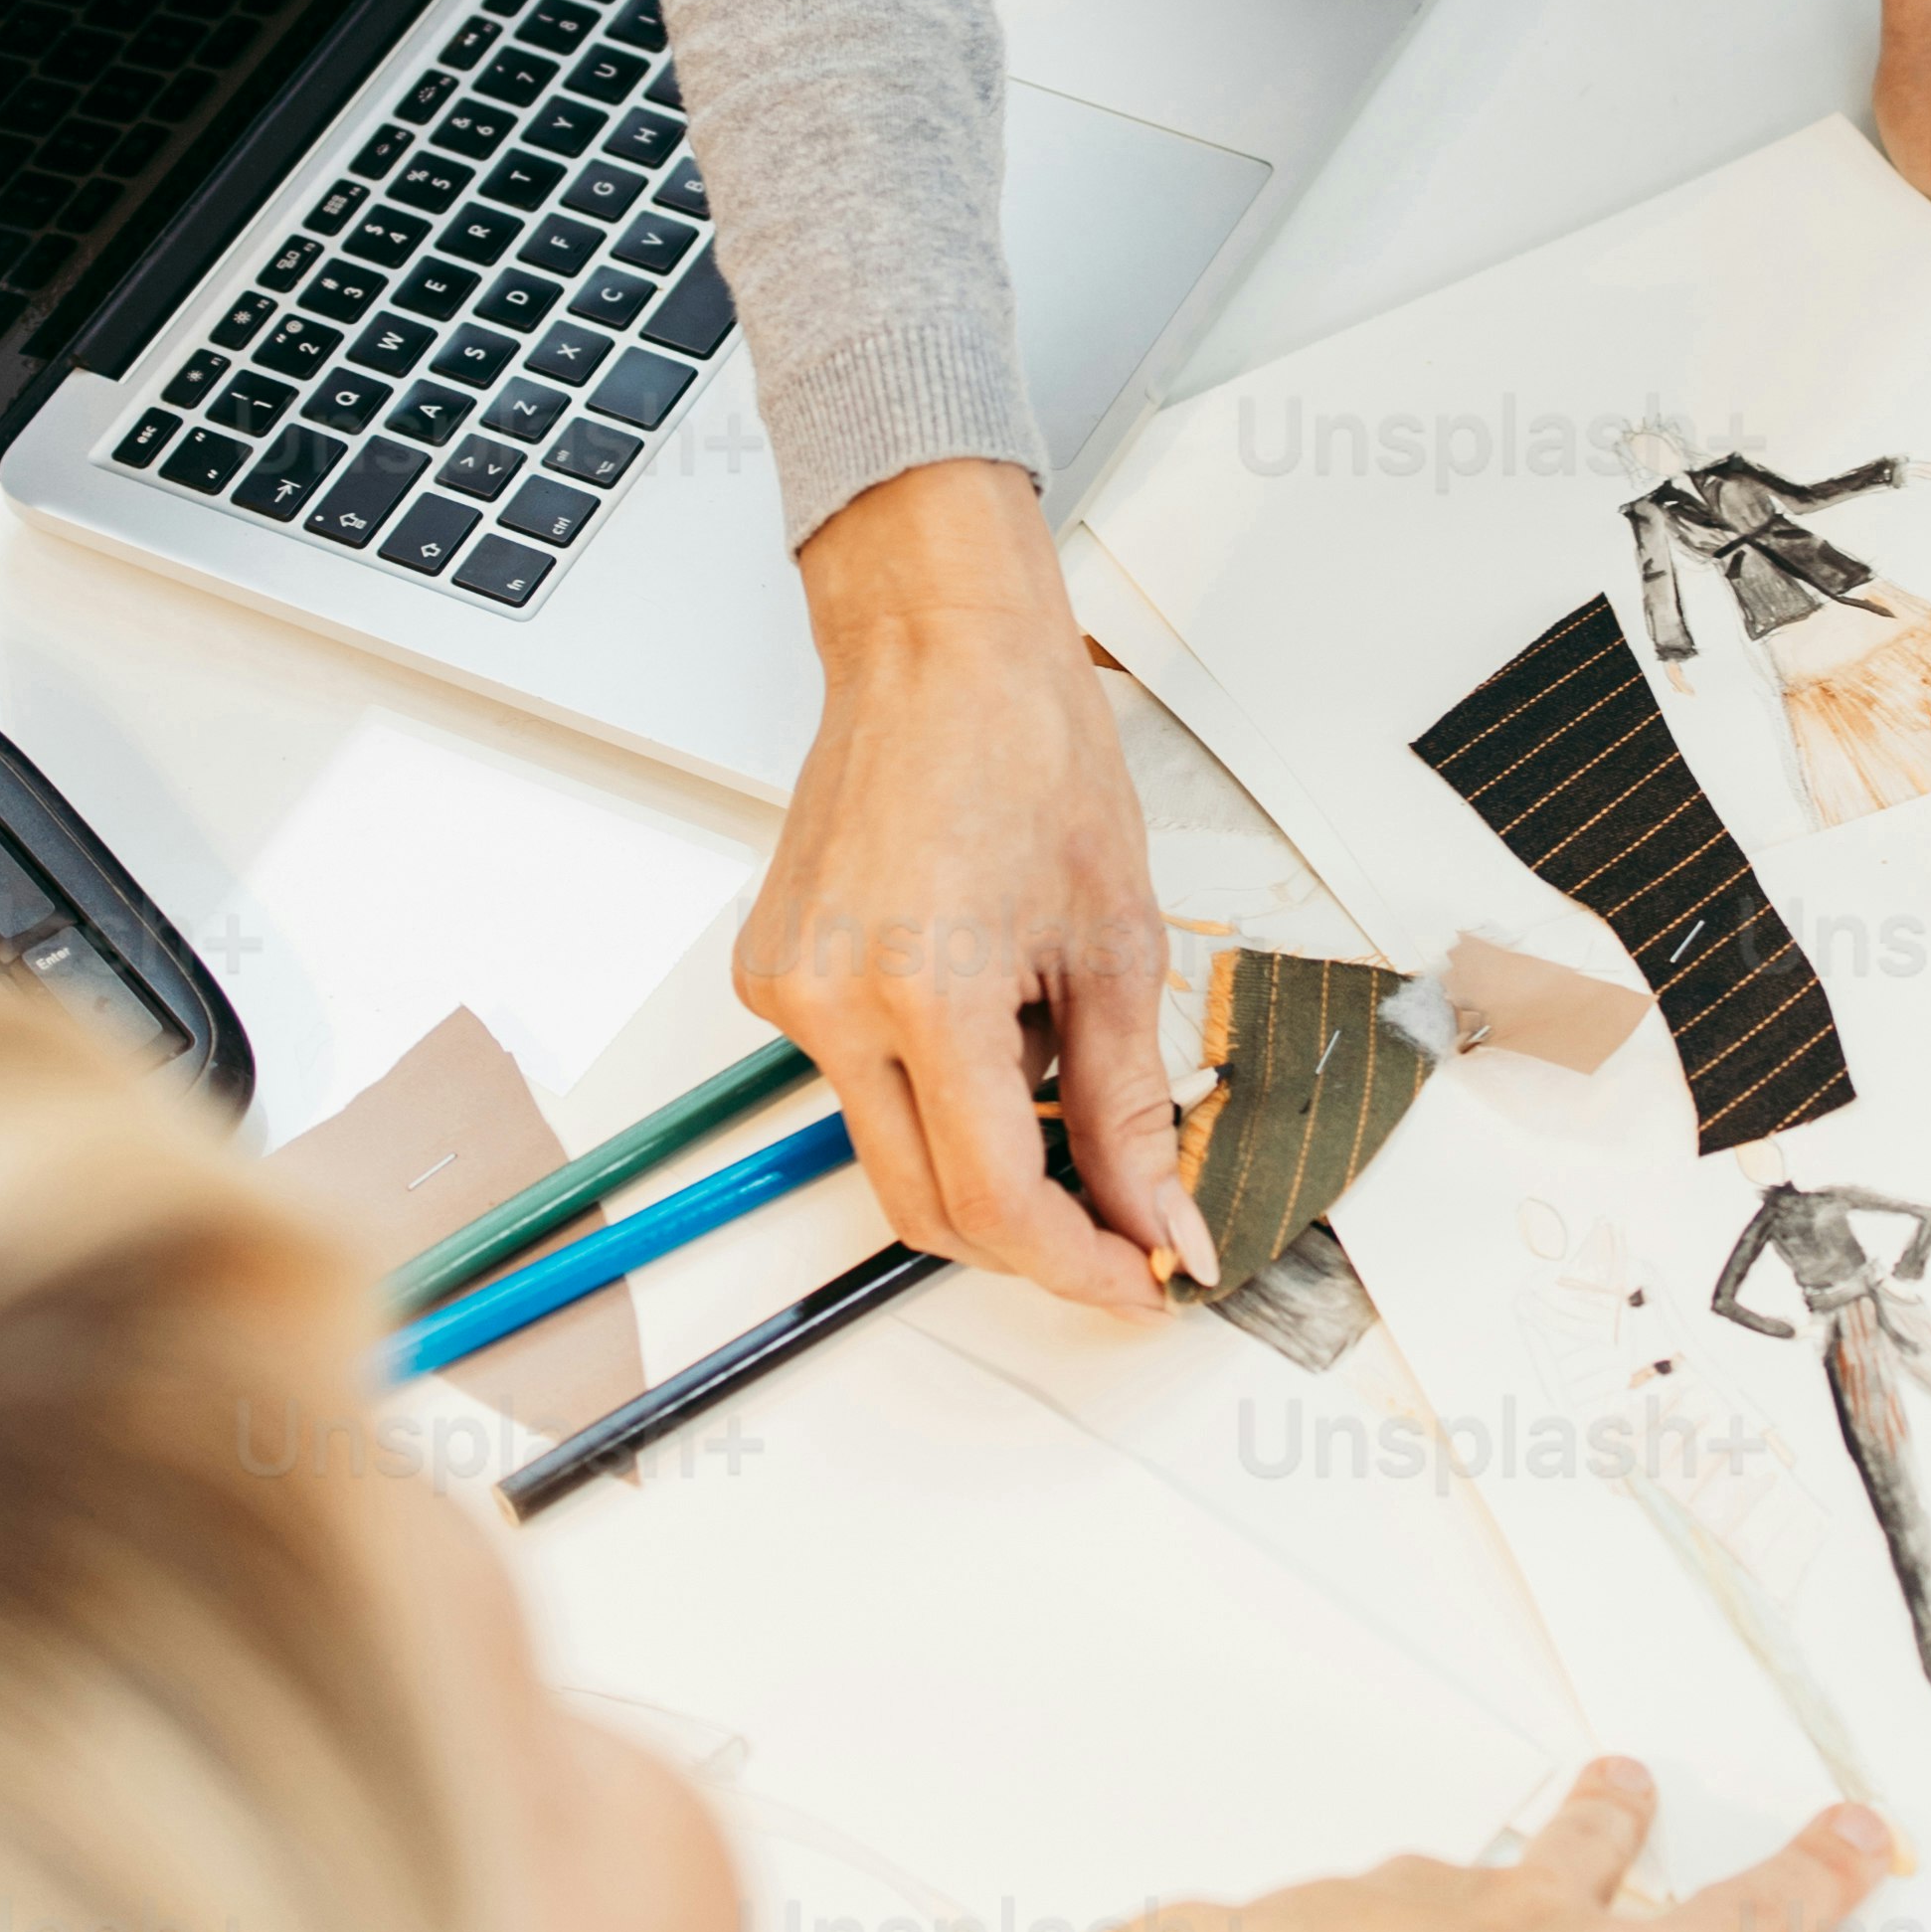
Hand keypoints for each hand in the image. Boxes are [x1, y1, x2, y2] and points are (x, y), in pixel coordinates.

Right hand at [744, 457, 1206, 1319]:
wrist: (937, 650)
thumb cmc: (1028, 752)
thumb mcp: (1116, 943)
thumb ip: (1131, 1108)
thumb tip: (1160, 1225)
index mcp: (926, 991)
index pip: (995, 1200)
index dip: (1076, 1266)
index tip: (1138, 1282)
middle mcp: (831, 1003)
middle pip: (928, 1207)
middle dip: (1032, 1236)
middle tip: (1121, 1222)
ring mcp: (785, 993)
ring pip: (891, 1152)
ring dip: (983, 1150)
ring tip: (1051, 1054)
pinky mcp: (770, 978)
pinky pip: (857, 1086)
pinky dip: (934, 1087)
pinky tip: (985, 1009)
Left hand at [1242, 1770, 1930, 1931]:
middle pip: (1755, 1921)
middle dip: (1818, 1879)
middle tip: (1853, 1836)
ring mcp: (1528, 1923)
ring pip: (1615, 1853)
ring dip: (1633, 1820)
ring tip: (1640, 1787)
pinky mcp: (1435, 1883)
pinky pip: (1476, 1861)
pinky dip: (1475, 1861)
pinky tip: (1449, 1867)